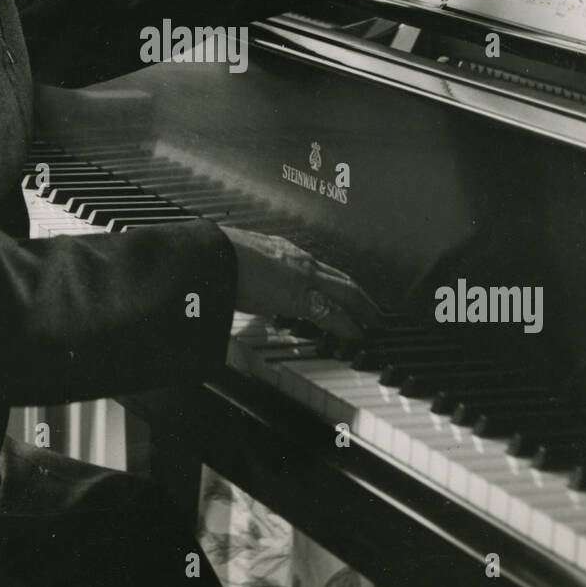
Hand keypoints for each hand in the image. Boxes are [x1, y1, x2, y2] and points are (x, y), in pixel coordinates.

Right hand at [221, 226, 380, 343]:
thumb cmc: (216, 259)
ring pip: (345, 292)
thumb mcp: (239, 266)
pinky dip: (348, 326)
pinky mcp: (300, 295)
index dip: (335, 283)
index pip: (318, 268)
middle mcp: (298, 258)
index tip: (345, 295)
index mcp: (282, 250)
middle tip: (374, 311)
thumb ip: (250, 279)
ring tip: (374, 325)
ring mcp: (302, 274)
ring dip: (363, 309)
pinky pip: (333, 312)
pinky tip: (357, 336)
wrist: (211, 254)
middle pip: (341, 278)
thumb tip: (246, 292)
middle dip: (361, 296)